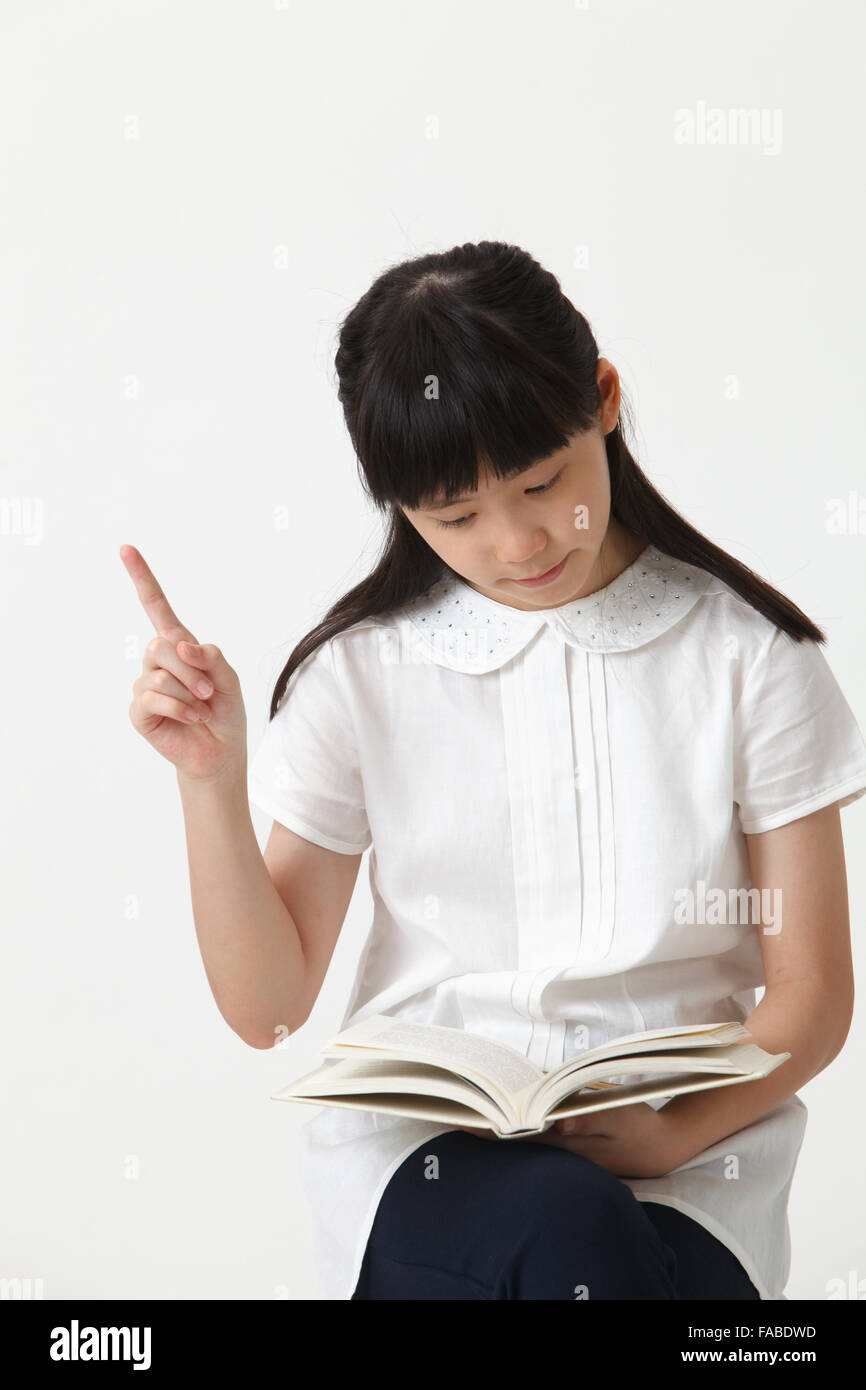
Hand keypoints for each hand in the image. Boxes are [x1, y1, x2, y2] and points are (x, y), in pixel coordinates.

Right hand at [121, 544, 246, 783]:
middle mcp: (157, 662)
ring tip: (202, 708)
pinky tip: (193, 719)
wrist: (220, 752)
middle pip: (160, 645)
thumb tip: (181, 647)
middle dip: (190, 669)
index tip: (126, 549)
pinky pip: (152, 697)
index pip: (156, 607)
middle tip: (208, 691)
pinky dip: (179, 708)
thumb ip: (211, 656)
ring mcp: (145, 685)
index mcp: (179, 646)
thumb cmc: (224, 712)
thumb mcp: (229, 678)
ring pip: (159, 673)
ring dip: (189, 693)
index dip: (142, 578)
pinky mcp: (139, 711)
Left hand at [454, 1102, 683, 1179]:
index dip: (484, 1124)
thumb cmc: (638, 1127)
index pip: (513, 1135)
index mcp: (563, 1143)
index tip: (457, 1112)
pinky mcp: (565, 1141)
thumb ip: (593, 1118)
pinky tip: (498, 1104)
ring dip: (491, 1118)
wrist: (658, 1147)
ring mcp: (559, 1147)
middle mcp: (554, 1148)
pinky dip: (512, 1117)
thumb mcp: (622, 1117)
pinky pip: (531, 1131)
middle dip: (479, 1118)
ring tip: (462, 1099)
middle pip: (507, 1136)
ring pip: (516, 1134)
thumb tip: (562, 1122)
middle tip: (450, 1098)